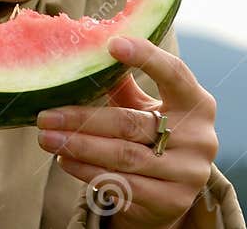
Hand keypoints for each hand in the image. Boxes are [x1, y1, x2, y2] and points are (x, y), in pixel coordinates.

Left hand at [36, 35, 218, 228]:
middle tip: (46, 116)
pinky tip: (66, 160)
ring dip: (79, 147)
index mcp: (197, 103)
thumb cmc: (153, 133)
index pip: (174, 73)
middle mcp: (200, 138)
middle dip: (83, 119)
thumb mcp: (147, 106)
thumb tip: (87, 51)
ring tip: (48, 139)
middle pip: (132, 122)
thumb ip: (123, 83)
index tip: (112, 44)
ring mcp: (188, 172)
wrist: (172, 192)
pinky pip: (122, 184)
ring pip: (123, 156)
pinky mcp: (173, 201)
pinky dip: (88, 171)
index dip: (146, 56)